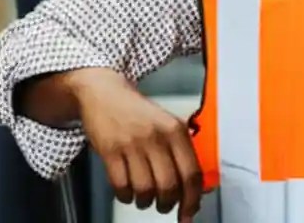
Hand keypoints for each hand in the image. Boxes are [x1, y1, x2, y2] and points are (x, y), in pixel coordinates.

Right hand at [70, 68, 203, 221]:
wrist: (104, 92)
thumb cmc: (137, 113)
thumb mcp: (166, 125)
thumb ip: (183, 154)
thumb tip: (199, 189)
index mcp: (175, 130)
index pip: (192, 173)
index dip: (192, 200)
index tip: (189, 212)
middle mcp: (156, 136)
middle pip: (169, 186)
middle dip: (167, 204)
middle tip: (164, 205)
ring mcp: (131, 143)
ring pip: (145, 190)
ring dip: (145, 202)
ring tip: (144, 197)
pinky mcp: (110, 150)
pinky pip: (121, 186)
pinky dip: (125, 195)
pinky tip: (127, 190)